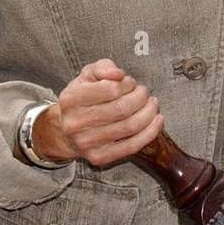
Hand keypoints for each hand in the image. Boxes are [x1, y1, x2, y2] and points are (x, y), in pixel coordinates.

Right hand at [34, 58, 163, 166]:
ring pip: (130, 127)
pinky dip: (150, 132)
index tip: (130, 82)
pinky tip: (157, 120)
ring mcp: (86, 143)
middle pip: (122, 109)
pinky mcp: (99, 157)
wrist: (66, 131)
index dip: (127, 84)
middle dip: (141, 97)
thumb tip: (119, 74)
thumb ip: (103, 67)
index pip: (110, 89)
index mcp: (71, 99)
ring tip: (152, 104)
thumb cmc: (83, 98)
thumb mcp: (88, 75)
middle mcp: (75, 123)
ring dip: (149, 113)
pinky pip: (131, 146)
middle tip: (144, 92)